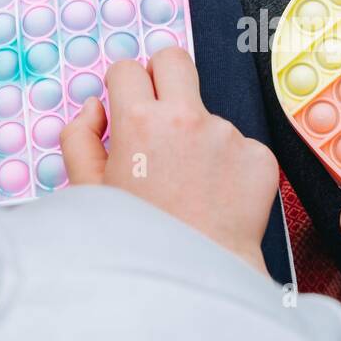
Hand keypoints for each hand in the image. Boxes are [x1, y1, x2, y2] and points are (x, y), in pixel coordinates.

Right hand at [60, 47, 277, 274]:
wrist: (195, 281)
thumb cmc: (140, 243)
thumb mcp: (88, 192)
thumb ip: (80, 138)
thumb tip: (96, 107)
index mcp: (139, 122)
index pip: (127, 68)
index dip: (123, 87)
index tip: (126, 104)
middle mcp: (187, 118)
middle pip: (173, 59)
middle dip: (161, 75)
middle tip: (158, 111)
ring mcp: (228, 135)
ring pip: (208, 114)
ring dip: (197, 137)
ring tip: (188, 189)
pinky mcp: (259, 157)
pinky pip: (239, 147)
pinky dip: (228, 167)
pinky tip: (216, 200)